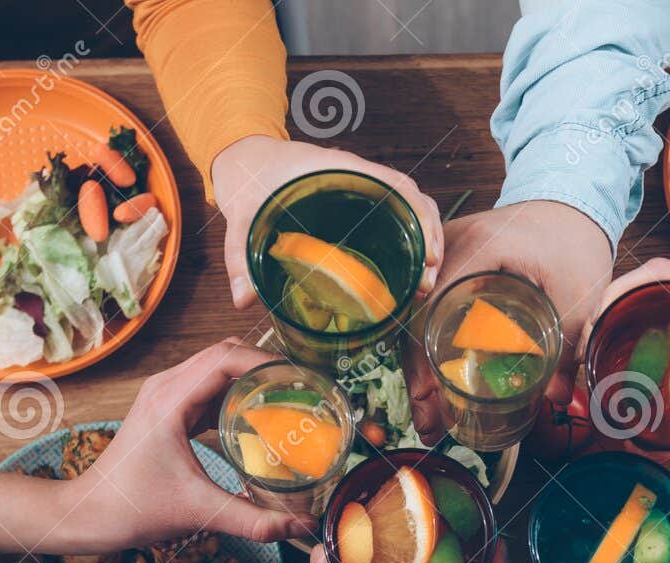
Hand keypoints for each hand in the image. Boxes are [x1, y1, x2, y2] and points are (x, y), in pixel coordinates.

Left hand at [0, 340, 313, 553]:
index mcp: (170, 400)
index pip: (225, 358)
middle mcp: (165, 387)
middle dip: (265, 364)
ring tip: (287, 396)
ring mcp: (163, 394)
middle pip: (224, 353)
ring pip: (216, 365)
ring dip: (250, 374)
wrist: (91, 513)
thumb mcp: (199, 512)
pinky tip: (258, 413)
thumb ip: (253, 521)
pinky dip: (234, 390)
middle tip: (302, 387)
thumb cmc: (133, 508)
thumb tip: (300, 528)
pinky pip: (207, 384)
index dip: (266, 363)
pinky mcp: (166, 407)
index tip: (300, 379)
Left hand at [212, 135, 443, 306]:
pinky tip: (405, 272)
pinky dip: (406, 241)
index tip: (427, 255)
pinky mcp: (356, 203)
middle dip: (429, 240)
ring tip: (423, 284)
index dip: (420, 218)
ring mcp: (359, 189)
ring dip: (423, 243)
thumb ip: (239, 256)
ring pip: (408, 209)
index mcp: (339, 169)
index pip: (397, 185)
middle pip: (413, 201)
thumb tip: (242, 300)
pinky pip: (392, 216)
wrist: (244, 154)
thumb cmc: (248, 174)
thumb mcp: (242, 214)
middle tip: (426, 283)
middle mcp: (357, 176)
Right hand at [409, 201, 611, 443]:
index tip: (432, 398)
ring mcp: (443, 251)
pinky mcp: (446, 262)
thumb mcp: (578, 292)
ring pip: (416, 314)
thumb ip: (569, 342)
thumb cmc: (573, 240)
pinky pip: (426, 306)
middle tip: (428, 420)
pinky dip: (427, 343)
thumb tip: (555, 397)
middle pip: (415, 316)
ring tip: (428, 411)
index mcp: (479, 246)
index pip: (433, 306)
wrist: (569, 201)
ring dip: (418, 363)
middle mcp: (449, 244)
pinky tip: (433, 380)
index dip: (426, 358)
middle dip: (417, 373)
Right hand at [581, 258, 669, 457]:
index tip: (591, 321)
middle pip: (644, 280)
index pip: (655, 272)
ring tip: (595, 352)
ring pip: (653, 290)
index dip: (616, 292)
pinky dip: (641, 319)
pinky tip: (629, 353)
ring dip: (621, 312)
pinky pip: (668, 303)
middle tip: (583, 348)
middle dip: (607, 306)